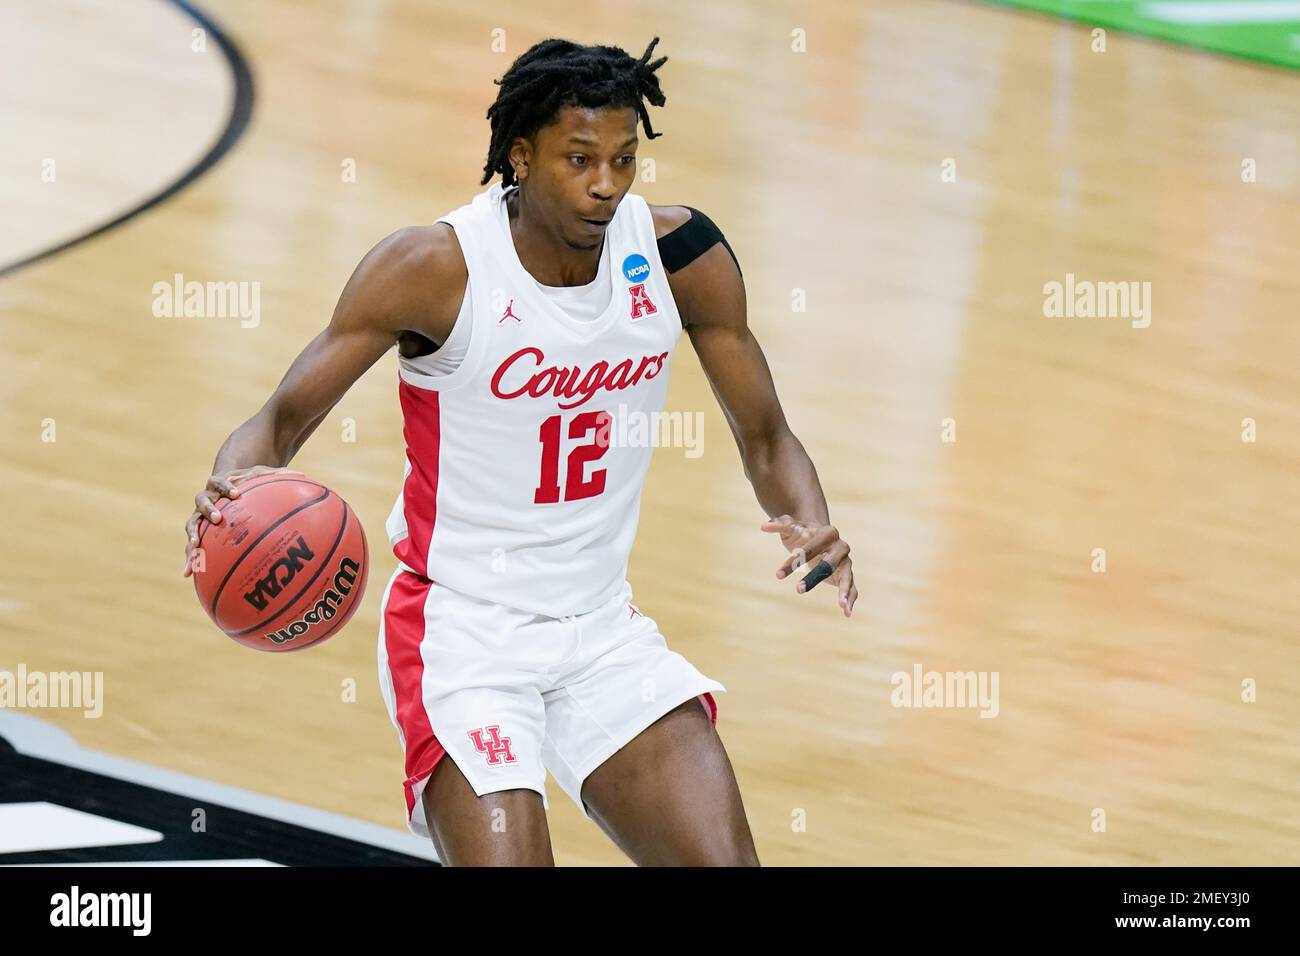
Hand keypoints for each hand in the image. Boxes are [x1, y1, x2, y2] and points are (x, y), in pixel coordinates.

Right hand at [182, 466, 302, 575]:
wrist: (224, 488)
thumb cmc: (245, 483)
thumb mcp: (260, 475)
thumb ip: (277, 476)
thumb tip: (303, 475)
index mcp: (217, 484)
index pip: (218, 482)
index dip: (225, 487)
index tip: (235, 494)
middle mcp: (205, 499)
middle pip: (201, 502)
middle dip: (209, 510)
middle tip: (217, 518)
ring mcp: (200, 516)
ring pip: (192, 526)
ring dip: (192, 536)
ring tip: (195, 549)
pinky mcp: (199, 532)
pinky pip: (192, 546)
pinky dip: (190, 559)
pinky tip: (188, 574)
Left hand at [760, 514, 856, 616]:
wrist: (820, 537)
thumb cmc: (803, 532)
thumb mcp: (791, 527)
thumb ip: (779, 525)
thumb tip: (763, 526)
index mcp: (828, 533)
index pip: (810, 548)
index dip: (793, 561)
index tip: (778, 575)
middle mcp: (841, 547)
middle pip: (829, 563)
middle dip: (814, 577)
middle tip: (798, 590)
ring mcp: (846, 562)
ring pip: (846, 577)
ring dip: (843, 591)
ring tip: (840, 605)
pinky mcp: (847, 575)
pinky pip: (852, 588)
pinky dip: (850, 600)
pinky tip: (847, 613)